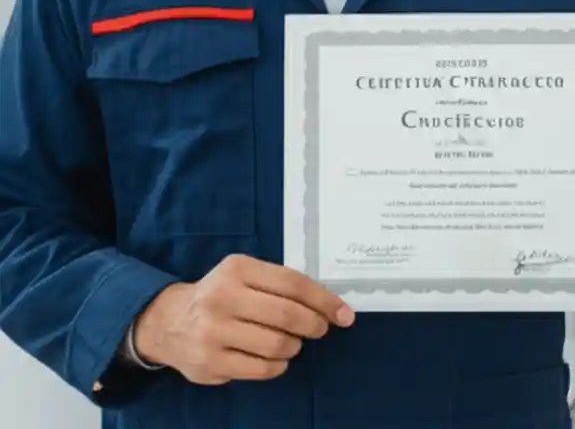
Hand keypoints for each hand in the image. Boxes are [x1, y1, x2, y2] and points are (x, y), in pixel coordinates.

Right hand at [133, 254, 353, 384]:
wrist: (165, 323)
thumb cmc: (219, 296)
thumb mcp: (243, 275)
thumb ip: (280, 284)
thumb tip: (330, 306)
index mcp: (236, 269)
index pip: (293, 284)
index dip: (324, 300)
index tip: (344, 315)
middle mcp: (222, 298)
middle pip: (288, 315)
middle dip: (314, 325)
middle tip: (319, 329)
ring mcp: (213, 332)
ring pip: (277, 344)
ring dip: (294, 347)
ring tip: (291, 343)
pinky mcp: (210, 363)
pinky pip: (262, 369)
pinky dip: (278, 365)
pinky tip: (274, 358)